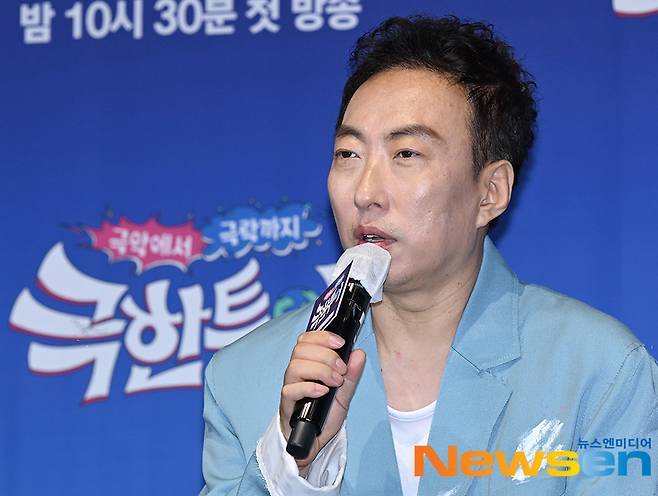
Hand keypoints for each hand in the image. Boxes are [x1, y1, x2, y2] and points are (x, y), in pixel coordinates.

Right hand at [279, 330, 365, 474]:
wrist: (314, 442)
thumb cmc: (324, 414)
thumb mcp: (343, 393)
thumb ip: (351, 374)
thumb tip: (359, 353)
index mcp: (308, 364)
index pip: (306, 339)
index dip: (322, 336)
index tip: (340, 343)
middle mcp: (296, 372)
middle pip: (301, 349)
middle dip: (326, 355)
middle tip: (341, 370)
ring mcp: (290, 387)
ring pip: (295, 366)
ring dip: (320, 370)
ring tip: (334, 382)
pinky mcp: (287, 404)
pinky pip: (291, 390)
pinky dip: (309, 387)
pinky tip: (323, 392)